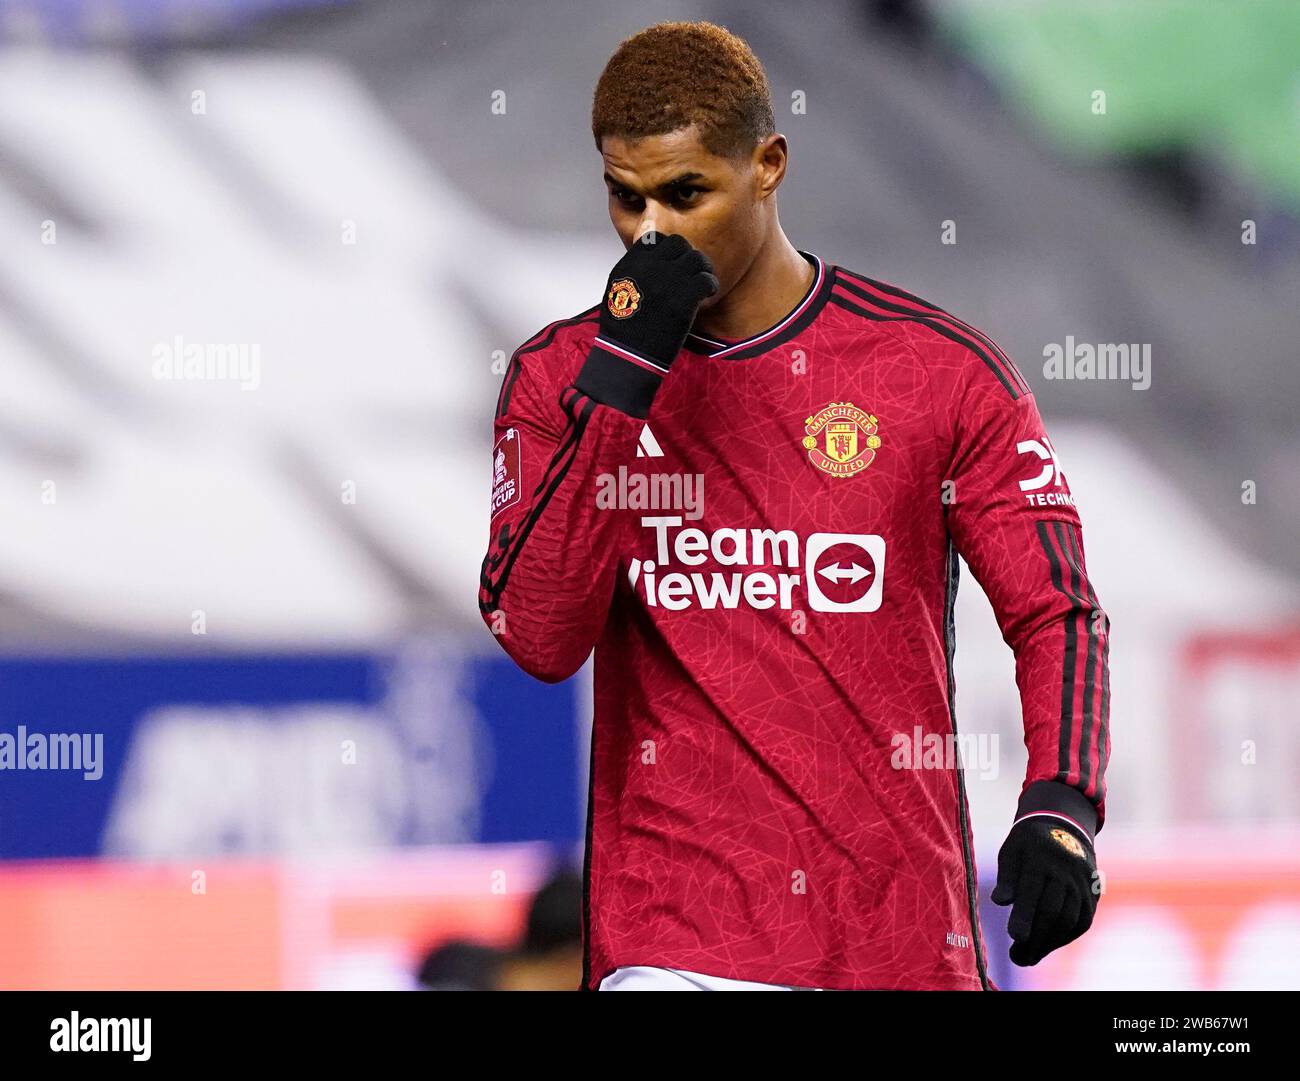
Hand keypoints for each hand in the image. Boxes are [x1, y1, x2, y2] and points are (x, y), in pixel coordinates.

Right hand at [596, 230, 718, 370]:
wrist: (629, 355)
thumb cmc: (623, 329)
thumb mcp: (616, 291)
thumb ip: (633, 271)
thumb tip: (648, 260)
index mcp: (631, 264)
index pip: (656, 239)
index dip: (669, 250)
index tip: (674, 262)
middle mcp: (649, 267)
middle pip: (679, 244)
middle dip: (688, 255)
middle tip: (692, 271)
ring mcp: (667, 281)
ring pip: (697, 258)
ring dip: (703, 269)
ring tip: (702, 283)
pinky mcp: (684, 299)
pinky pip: (707, 279)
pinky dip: (711, 285)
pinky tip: (708, 294)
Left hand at [990, 814, 1099, 965]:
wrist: (1065, 826)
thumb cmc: (1029, 843)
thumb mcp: (1011, 850)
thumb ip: (1006, 876)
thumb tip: (999, 901)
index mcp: (1041, 858)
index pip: (1032, 891)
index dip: (1024, 915)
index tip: (1014, 937)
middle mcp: (1066, 871)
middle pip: (1052, 910)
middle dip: (1035, 937)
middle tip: (1018, 957)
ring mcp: (1082, 883)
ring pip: (1069, 919)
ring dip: (1050, 942)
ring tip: (1029, 956)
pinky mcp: (1093, 893)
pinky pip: (1082, 921)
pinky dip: (1066, 936)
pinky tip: (1048, 945)